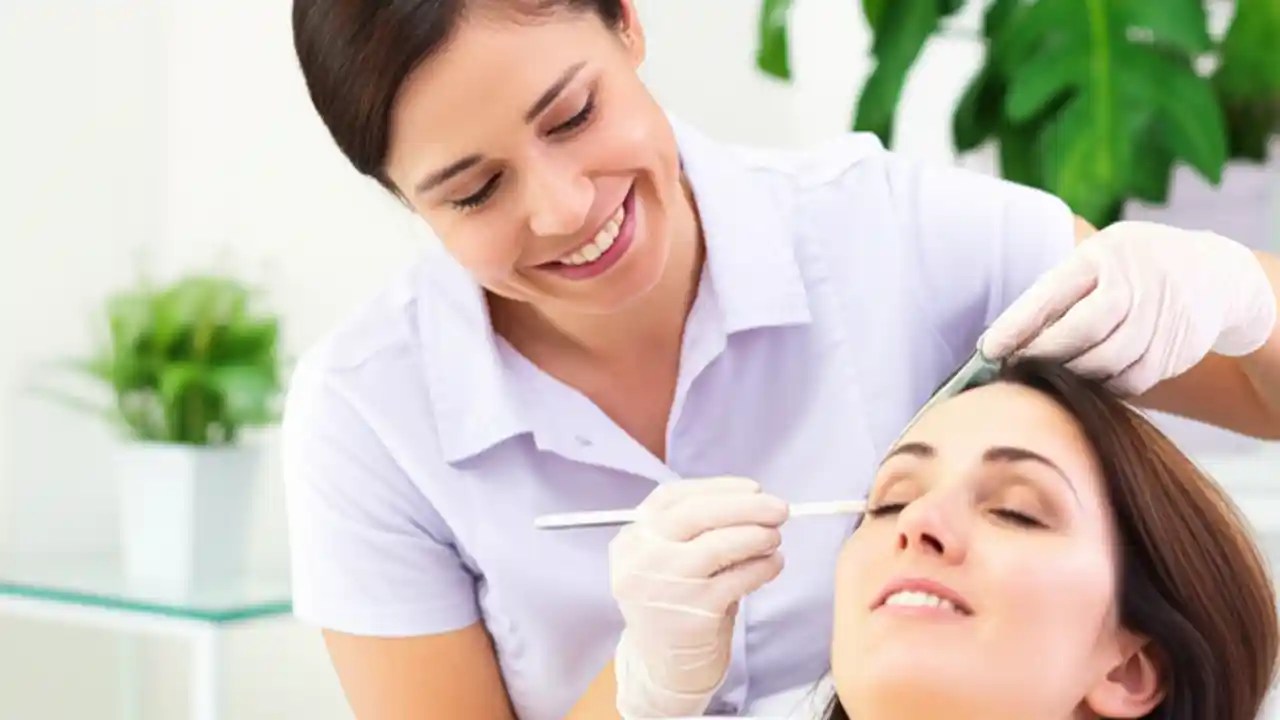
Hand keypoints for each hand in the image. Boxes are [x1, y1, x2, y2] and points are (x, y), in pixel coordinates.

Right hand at [609, 477, 788, 718]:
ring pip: (720, 544)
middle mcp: (641, 559)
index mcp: (631, 539)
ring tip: (775, 537)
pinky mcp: (694, 612)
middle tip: (780, 507)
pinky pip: (738, 578)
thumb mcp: (668, 562)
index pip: (672, 497)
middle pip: (696, 514)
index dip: (717, 487)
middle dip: (745, 506)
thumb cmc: (675, 605)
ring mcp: (667, 585)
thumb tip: (753, 501)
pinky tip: (774, 564)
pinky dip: (763, 567)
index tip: (753, 487)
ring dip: (757, 535)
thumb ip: (694, 530)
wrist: (666, 669)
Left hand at [981, 221, 1276, 395]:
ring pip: (1105, 361)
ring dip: (1071, 375)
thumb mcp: (1099, 257)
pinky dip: (1103, 387)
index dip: (1017, 326)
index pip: (1053, 295)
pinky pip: (1130, 381)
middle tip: (1016, 367)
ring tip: (1049, 375)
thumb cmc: (1130, 268)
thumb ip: (1060, 289)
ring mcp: (1159, 318)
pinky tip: (1088, 381)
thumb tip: (1002, 337)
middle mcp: (1134, 284)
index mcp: (1103, 257)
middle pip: (1081, 331)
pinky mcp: (1175, 350)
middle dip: (1043, 355)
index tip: (988, 349)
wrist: (1214, 273)